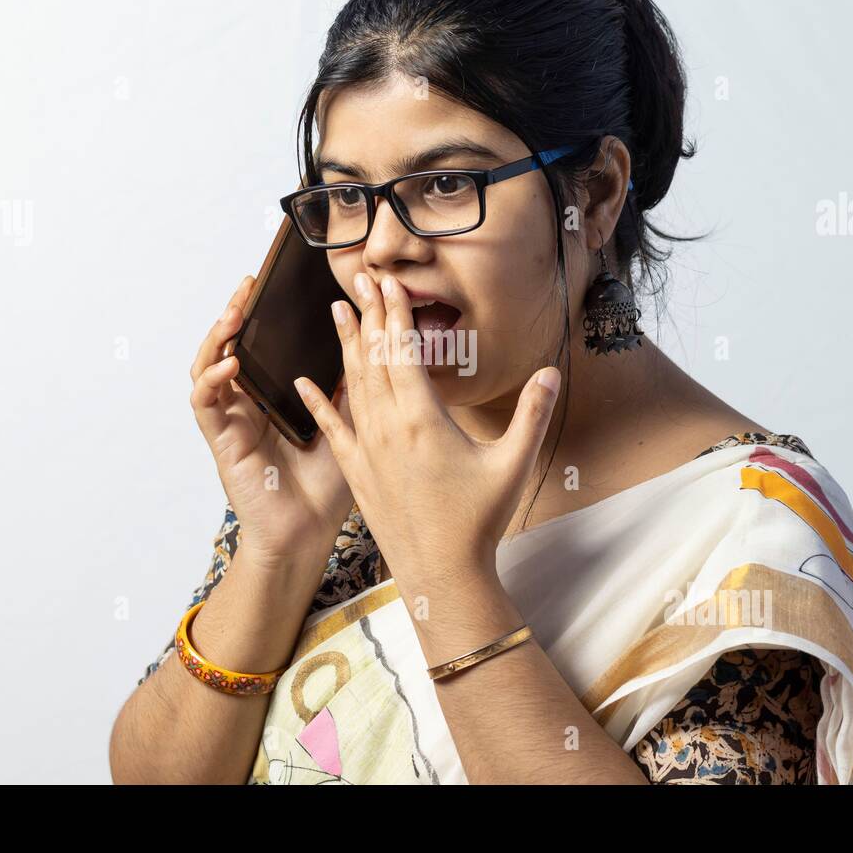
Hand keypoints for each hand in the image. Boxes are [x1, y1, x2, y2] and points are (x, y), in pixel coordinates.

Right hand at [189, 275, 355, 569]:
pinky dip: (212, 380)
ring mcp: (232, 421)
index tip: (274, 280)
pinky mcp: (222, 441)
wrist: (310, 535)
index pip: (262, 342)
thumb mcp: (349, 423)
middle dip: (234, 312)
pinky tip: (229, 365)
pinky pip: (205, 404)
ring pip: (208, 366)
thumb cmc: (327, 487)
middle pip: (230, 346)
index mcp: (274, 396)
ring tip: (233, 313)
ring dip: (216, 337)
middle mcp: (248, 403)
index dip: (264, 311)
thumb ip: (350, 383)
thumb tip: (370, 336)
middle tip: (248, 283)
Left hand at [293, 271, 560, 585]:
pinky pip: (332, 428)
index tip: (390, 281)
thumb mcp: (513, 464)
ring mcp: (367, 450)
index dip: (397, 314)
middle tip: (361, 278)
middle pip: (374, 359)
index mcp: (423, 419)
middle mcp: (388, 428)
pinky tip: (302, 381)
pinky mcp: (357, 472)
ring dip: (347, 345)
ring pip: (352, 385)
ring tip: (338, 310)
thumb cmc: (479, 521)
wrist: (440, 574)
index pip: (404, 352)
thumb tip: (551, 372)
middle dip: (370, 315)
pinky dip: (318, 401)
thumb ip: (532, 414)